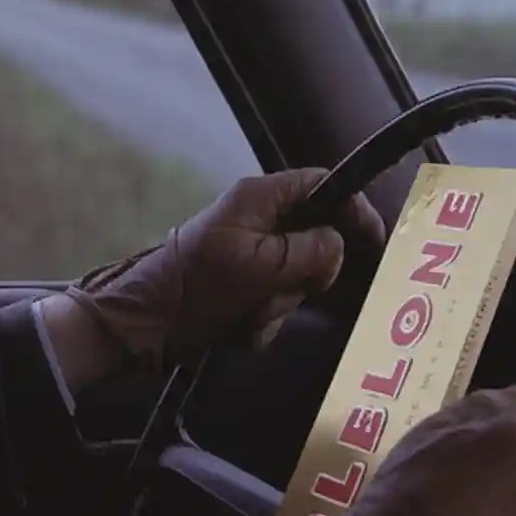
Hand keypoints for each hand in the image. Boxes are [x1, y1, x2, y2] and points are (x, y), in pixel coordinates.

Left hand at [53, 169, 384, 382]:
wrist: (142, 328)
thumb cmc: (195, 288)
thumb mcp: (259, 266)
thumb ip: (308, 251)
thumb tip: (338, 245)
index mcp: (258, 198)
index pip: (322, 183)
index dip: (352, 208)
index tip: (373, 241)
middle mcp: (257, 222)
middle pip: (315, 239)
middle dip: (306, 276)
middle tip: (289, 292)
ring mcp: (249, 257)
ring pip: (296, 279)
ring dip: (279, 305)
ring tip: (251, 317)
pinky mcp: (240, 289)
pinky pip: (273, 304)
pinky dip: (262, 321)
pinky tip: (240, 331)